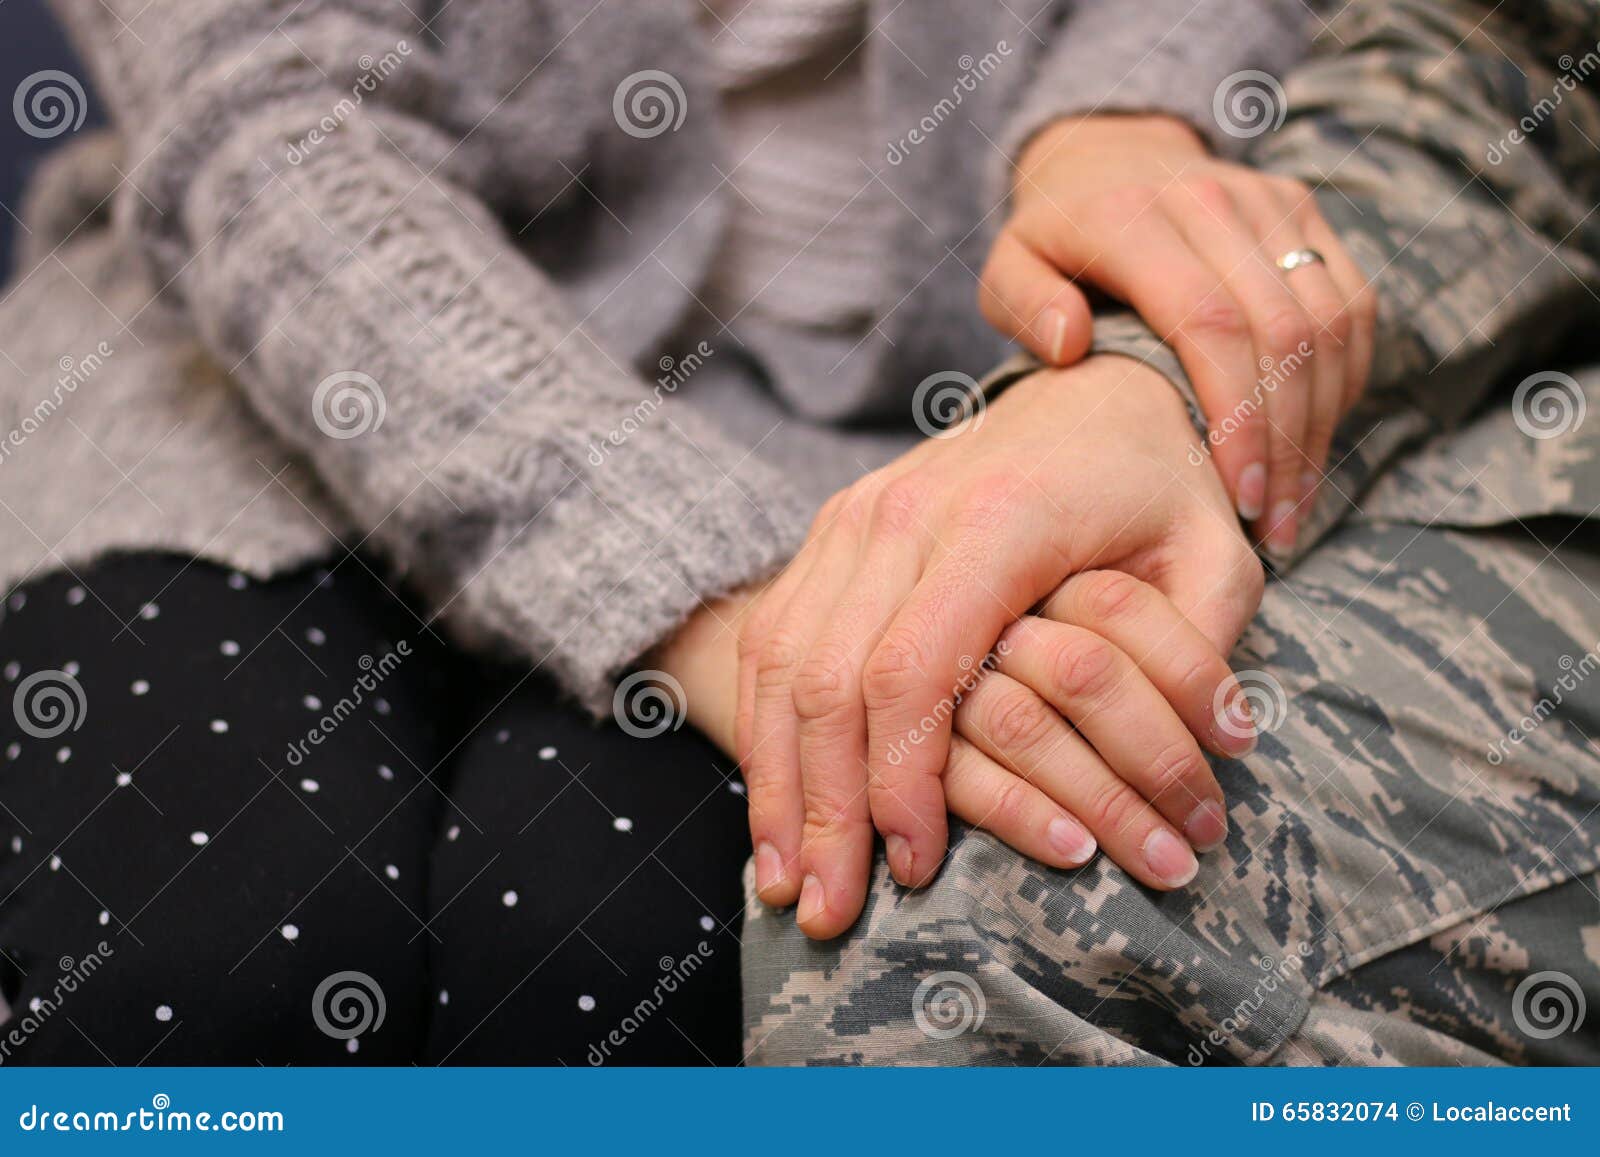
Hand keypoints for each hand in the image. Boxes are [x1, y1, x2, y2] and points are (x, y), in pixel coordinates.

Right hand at [731, 357, 1264, 937]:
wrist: (1091, 393)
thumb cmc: (1160, 488)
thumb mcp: (1217, 553)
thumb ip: (1206, 648)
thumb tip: (1211, 754)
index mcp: (998, 520)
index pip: (913, 669)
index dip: (900, 782)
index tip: (912, 871)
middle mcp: (905, 512)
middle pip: (830, 681)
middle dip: (824, 811)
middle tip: (828, 914)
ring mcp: (855, 517)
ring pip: (785, 666)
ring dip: (780, 785)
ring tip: (787, 885)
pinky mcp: (832, 533)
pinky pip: (775, 642)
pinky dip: (768, 734)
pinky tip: (777, 812)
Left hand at [978, 113, 1375, 554]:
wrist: (1105, 159)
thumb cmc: (1053, 244)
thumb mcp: (1006, 269)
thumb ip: (1023, 305)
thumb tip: (1069, 344)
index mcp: (1130, 218)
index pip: (1210, 325)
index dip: (1237, 420)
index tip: (1237, 500)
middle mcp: (1209, 197)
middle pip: (1282, 333)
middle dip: (1287, 442)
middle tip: (1275, 528)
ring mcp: (1266, 198)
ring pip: (1330, 322)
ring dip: (1322, 424)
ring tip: (1296, 505)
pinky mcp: (1303, 208)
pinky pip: (1350, 302)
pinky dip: (1342, 381)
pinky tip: (1310, 443)